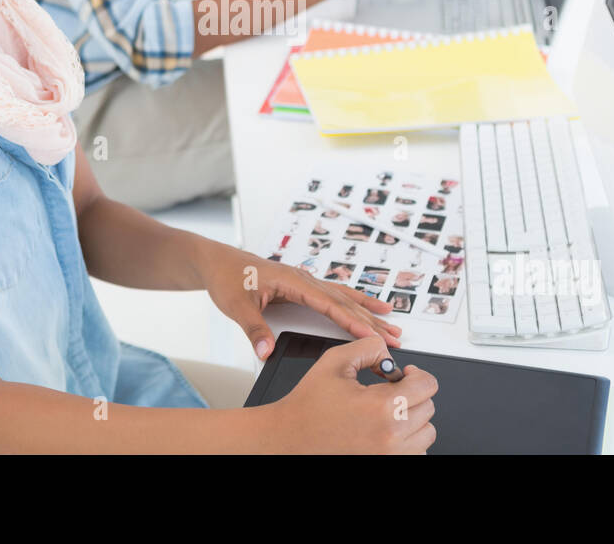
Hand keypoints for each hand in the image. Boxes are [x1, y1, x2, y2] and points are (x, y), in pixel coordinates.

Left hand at [195, 242, 402, 359]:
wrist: (217, 261)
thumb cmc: (227, 277)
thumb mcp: (236, 306)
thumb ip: (254, 329)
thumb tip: (265, 351)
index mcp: (292, 281)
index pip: (328, 304)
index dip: (352, 321)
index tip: (372, 335)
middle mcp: (303, 278)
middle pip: (344, 301)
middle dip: (371, 320)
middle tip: (396, 336)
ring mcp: (304, 280)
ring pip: (343, 296)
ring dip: (368, 310)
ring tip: (393, 320)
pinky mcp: (301, 285)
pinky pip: (334, 295)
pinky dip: (353, 302)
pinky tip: (365, 307)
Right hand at [267, 335, 437, 453]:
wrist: (291, 437)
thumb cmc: (309, 405)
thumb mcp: (336, 360)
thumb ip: (370, 347)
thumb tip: (391, 357)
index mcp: (383, 407)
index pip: (428, 385)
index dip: (417, 374)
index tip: (406, 375)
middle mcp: (391, 436)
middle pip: (429, 408)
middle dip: (412, 394)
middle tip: (390, 391)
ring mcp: (391, 456)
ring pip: (426, 433)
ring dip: (413, 419)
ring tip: (389, 412)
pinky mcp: (386, 465)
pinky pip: (416, 453)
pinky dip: (407, 441)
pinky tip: (386, 430)